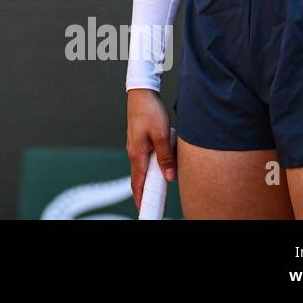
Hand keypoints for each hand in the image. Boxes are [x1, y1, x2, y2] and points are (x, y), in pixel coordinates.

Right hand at [126, 88, 175, 210]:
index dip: (141, 199)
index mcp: (137, 153)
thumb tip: (168, 176)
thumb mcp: (161, 134)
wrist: (142, 92)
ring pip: (145, 168)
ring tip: (164, 186)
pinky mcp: (141, 141)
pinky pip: (148, 159)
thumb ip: (165, 157)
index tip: (145, 210)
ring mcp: (137, 147)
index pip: (137, 183)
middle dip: (147, 192)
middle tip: (157, 203)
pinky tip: (165, 164)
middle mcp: (134, 152)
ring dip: (153, 178)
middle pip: (140, 178)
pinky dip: (155, 166)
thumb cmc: (149, 110)